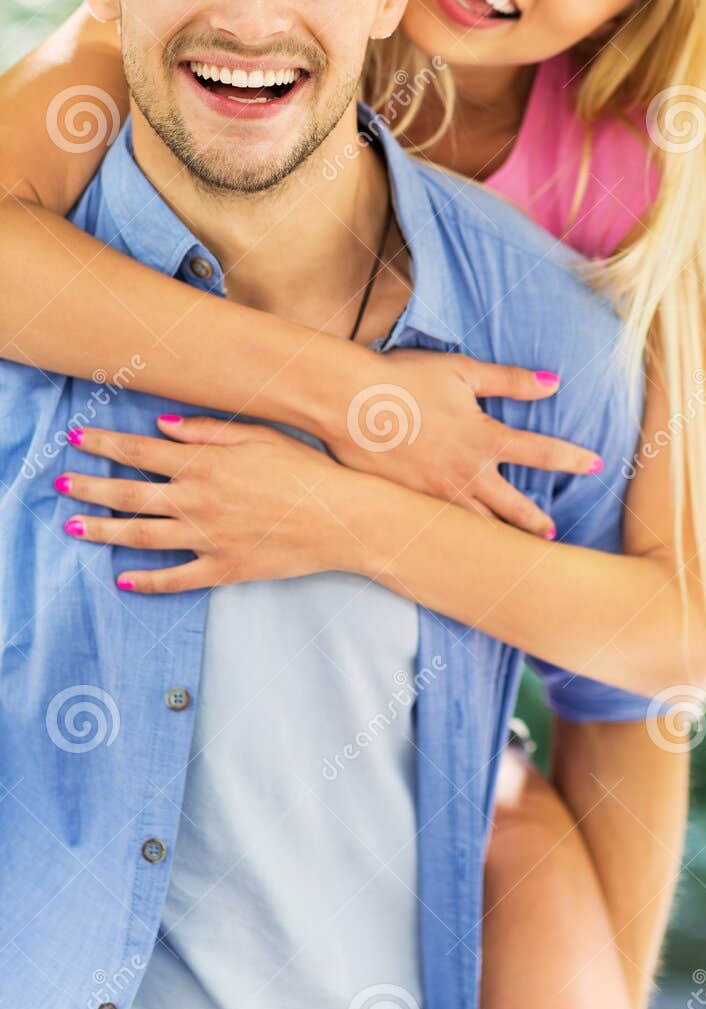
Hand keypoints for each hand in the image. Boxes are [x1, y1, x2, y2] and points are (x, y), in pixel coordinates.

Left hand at [57, 417, 357, 594]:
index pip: (140, 452)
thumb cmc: (305, 470)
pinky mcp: (223, 568)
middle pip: (129, 494)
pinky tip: (124, 580)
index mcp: (204, 464)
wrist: (341, 517)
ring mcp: (207, 538)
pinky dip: (146, 582)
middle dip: (90, 487)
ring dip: (104, 532)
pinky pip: (176, 579)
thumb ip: (206, 431)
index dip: (104, 445)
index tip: (78, 440)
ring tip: (76, 528)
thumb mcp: (258, 435)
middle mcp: (197, 501)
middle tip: (61, 485)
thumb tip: (161, 426)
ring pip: (141, 537)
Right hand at [314, 349, 600, 536]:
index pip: (542, 452)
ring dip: (501, 541)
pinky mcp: (410, 506)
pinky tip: (461, 550)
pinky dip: (458, 543)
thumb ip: (510, 381)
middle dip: (537, 523)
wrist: (349, 403)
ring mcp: (438, 496)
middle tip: (553, 535)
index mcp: (485, 440)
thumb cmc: (405, 381)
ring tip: (514, 554)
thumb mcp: (463, 372)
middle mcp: (467, 475)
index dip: (574, 459)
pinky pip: (442, 531)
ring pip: (479, 529)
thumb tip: (553, 383)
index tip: (598, 466)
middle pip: (515, 509)